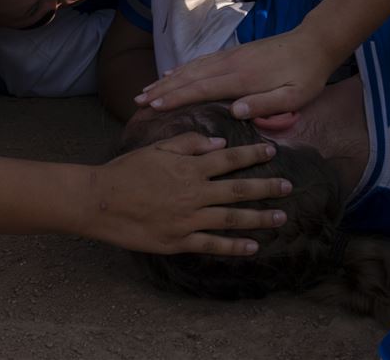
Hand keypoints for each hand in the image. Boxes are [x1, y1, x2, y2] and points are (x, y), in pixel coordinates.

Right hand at [82, 132, 290, 254]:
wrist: (100, 201)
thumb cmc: (126, 171)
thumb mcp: (156, 148)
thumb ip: (188, 143)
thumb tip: (219, 143)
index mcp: (189, 167)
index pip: (229, 159)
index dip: (252, 155)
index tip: (272, 152)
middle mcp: (194, 193)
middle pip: (238, 189)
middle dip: (266, 187)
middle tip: (289, 186)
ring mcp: (188, 219)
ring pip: (232, 218)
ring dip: (259, 217)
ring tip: (280, 217)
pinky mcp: (179, 241)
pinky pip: (213, 245)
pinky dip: (234, 246)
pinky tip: (252, 246)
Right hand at [134, 24, 332, 118]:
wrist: (314, 43)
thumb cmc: (306, 75)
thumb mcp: (294, 96)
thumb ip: (265, 104)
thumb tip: (235, 111)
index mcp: (243, 78)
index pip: (202, 88)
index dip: (177, 97)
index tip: (154, 105)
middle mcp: (230, 64)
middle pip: (189, 76)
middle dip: (163, 88)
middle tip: (138, 99)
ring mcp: (230, 56)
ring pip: (192, 68)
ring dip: (168, 79)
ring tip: (147, 88)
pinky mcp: (233, 53)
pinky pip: (201, 61)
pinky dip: (183, 68)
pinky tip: (172, 73)